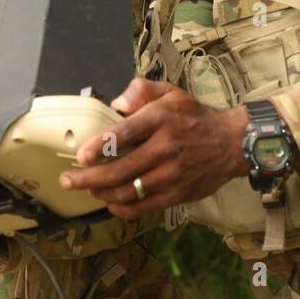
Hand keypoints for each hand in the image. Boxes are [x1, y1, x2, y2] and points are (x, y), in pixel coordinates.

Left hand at [59, 78, 249, 218]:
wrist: (232, 143)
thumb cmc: (195, 117)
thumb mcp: (171, 92)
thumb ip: (141, 89)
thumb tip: (117, 103)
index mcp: (160, 119)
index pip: (124, 134)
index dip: (99, 146)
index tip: (80, 156)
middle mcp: (165, 148)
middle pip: (119, 170)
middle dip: (87, 178)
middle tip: (67, 180)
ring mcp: (171, 174)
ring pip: (128, 192)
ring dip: (101, 193)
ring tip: (86, 189)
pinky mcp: (177, 194)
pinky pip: (143, 207)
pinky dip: (122, 208)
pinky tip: (110, 203)